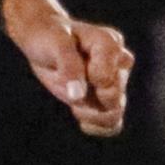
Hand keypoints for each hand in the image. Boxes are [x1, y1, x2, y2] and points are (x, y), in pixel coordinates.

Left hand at [13, 8, 133, 137]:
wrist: (44, 41)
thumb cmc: (51, 38)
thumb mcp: (56, 45)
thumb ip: (69, 66)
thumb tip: (77, 96)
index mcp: (110, 44)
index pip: (105, 78)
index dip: (84, 79)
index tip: (70, 63)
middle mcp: (119, 63)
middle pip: (113, 98)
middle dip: (87, 99)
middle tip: (69, 87)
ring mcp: (115, 81)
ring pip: (115, 114)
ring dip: (91, 115)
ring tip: (74, 104)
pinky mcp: (107, 97)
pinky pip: (113, 124)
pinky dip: (97, 126)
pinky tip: (81, 118)